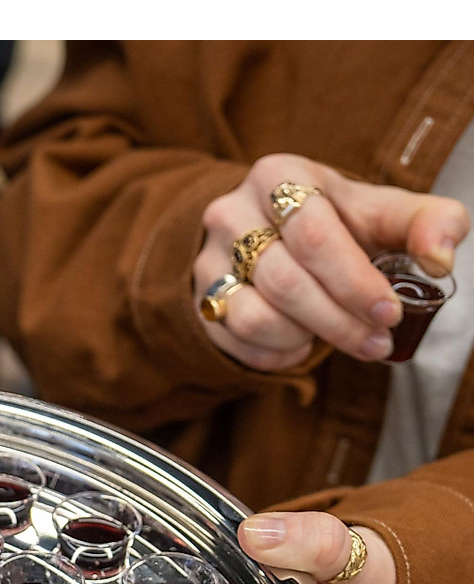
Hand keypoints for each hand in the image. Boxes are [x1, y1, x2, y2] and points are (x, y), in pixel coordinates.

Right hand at [195, 152, 469, 371]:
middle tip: (376, 343)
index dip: (354, 281)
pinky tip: (302, 343)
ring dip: (305, 337)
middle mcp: (231, 214)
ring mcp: (206, 260)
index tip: (389, 312)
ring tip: (335, 337)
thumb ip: (427, 222)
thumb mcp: (380, 211)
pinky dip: (277, 353)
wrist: (266, 235)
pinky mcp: (198, 302)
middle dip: (338, 321)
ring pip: (254, 316)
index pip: (313, 235)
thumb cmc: (334, 223)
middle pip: (285, 280)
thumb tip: (440, 258)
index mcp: (278, 176)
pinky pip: (237, 341)